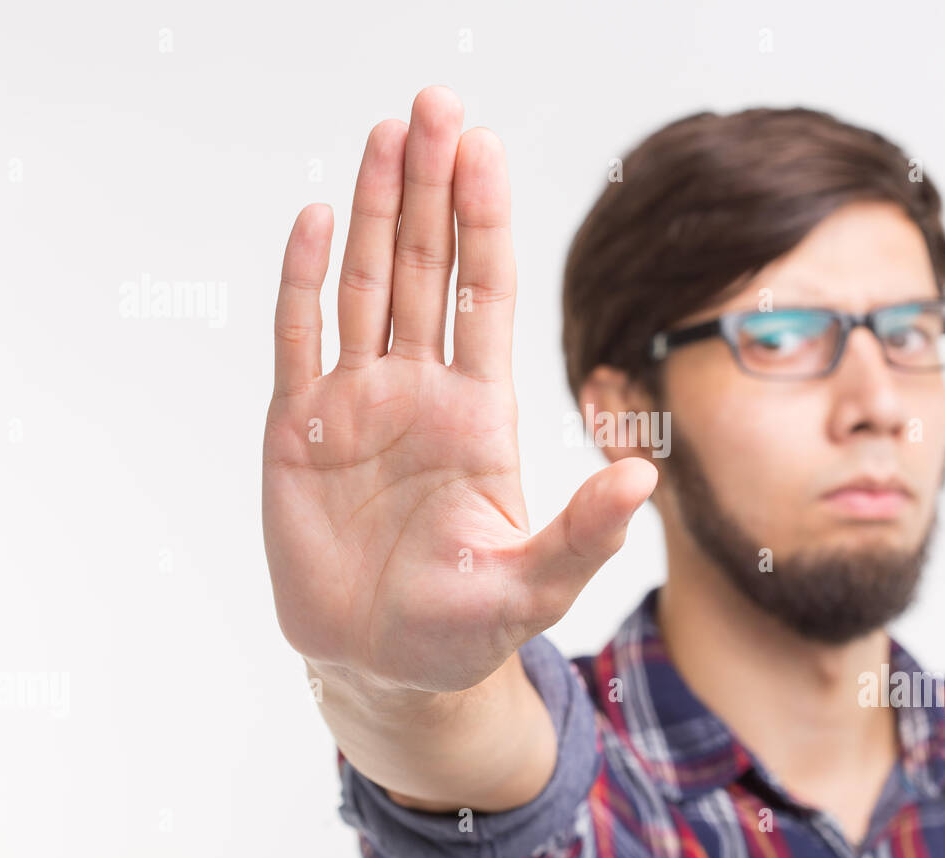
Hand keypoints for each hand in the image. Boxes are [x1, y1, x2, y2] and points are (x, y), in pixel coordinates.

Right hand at [261, 86, 656, 693]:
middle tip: (434, 106)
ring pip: (363, 286)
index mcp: (478, 413)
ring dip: (373, 211)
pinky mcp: (297, 432)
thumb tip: (646, 478)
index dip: (483, 222)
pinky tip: (314, 221)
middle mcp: (418, 392)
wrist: (383, 666)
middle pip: (424, 268)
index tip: (483, 150)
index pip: (482, 295)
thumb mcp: (534, 585)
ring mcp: (355, 405)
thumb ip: (583, 533)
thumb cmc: (464, 629)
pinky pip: (297, 342)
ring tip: (384, 135)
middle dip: (431, 187)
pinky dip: (302, 281)